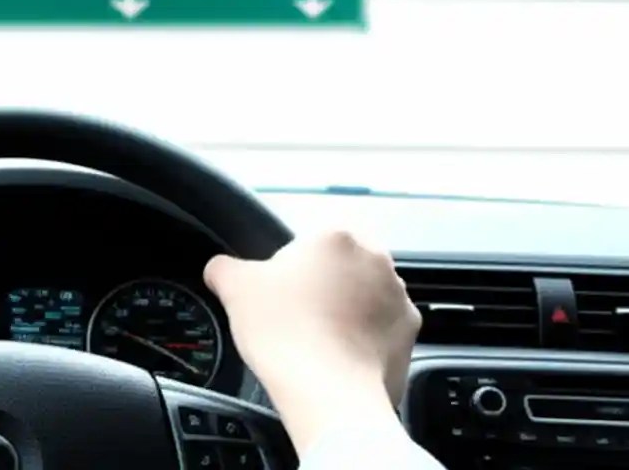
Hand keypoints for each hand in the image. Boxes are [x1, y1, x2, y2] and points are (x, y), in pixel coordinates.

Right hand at [203, 229, 419, 454]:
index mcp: (335, 236)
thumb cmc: (284, 332)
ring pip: (365, 295)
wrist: (329, 392)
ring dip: (347, 310)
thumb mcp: (235, 289)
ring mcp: (398, 296)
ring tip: (318, 341)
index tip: (278, 296)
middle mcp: (375, 258)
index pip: (308, 242)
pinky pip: (382, 328)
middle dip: (323, 286)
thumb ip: (224, 267)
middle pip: (340, 266)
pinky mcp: (410, 332)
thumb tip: (219, 268)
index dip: (290, 268)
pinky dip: (365, 339)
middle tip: (296, 317)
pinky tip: (340, 357)